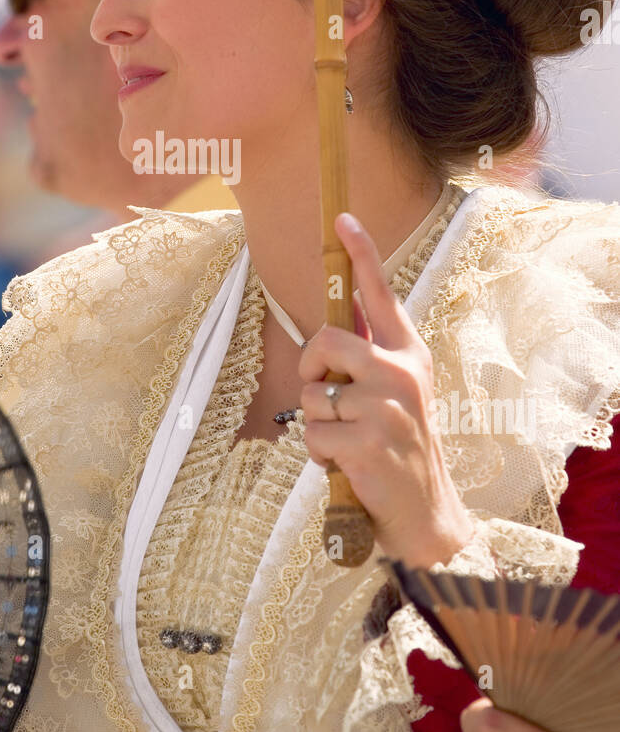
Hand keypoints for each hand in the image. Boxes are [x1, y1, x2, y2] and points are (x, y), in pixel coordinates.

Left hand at [299, 211, 474, 565]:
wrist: (423, 512)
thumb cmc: (397, 447)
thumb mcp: (395, 393)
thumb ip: (370, 354)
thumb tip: (341, 307)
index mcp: (408, 354)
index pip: (381, 294)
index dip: (362, 253)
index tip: (343, 219)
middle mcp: (402, 372)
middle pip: (326, 341)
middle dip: (309, 368)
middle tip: (322, 394)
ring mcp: (387, 407)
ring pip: (312, 395)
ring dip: (317, 425)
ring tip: (347, 442)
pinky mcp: (367, 441)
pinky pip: (312, 434)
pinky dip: (318, 455)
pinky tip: (346, 465)